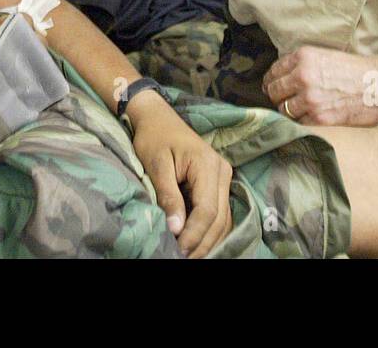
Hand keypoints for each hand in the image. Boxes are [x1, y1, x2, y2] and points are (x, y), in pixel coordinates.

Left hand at [127, 92, 232, 257]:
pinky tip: (197, 243)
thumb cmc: (154, 138)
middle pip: (219, 218)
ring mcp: (223, 177)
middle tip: (182, 258)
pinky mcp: (218, 183)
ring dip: (208, 241)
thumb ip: (168, 196)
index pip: (207, 210)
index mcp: (208, 165)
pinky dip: (210, 231)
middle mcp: (222, 172)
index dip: (194, 234)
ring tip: (189, 255)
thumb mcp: (156, 166)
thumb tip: (176, 228)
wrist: (157, 118)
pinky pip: (219, 213)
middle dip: (202, 243)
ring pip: (223, 219)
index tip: (178, 250)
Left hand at [263, 46, 377, 126]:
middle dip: (278, 97)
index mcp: (304, 57)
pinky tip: (314, 118)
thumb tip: (283, 79)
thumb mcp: (327, 56)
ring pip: (284, 110)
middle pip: (273, 91)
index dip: (272, 80)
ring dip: (291, 112)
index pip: (274, 71)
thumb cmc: (359, 70)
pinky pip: (300, 124)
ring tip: (303, 110)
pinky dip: (304, 123)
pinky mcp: (320, 119)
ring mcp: (310, 99)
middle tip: (286, 100)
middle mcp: (303, 76)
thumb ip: (303, 65)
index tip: (273, 86)